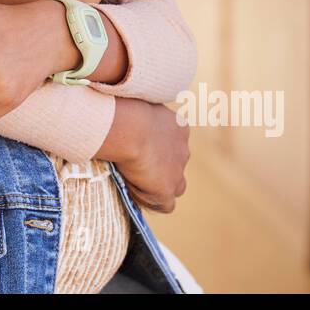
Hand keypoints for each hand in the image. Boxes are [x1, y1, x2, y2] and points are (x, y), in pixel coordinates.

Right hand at [107, 99, 189, 213]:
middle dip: (160, 167)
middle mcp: (183, 149)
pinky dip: (152, 201)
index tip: (139, 148)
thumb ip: (142, 117)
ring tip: (134, 182)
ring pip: (175, 185)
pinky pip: (166, 204)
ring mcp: (177, 171)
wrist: (128, 128)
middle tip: (135, 166)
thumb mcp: (140, 106)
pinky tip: (134, 194)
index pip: (173, 144)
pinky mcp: (167, 188)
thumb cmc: (126, 111)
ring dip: (158, 186)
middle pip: (175, 165)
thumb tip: (127, 119)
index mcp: (179, 127)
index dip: (157, 149)